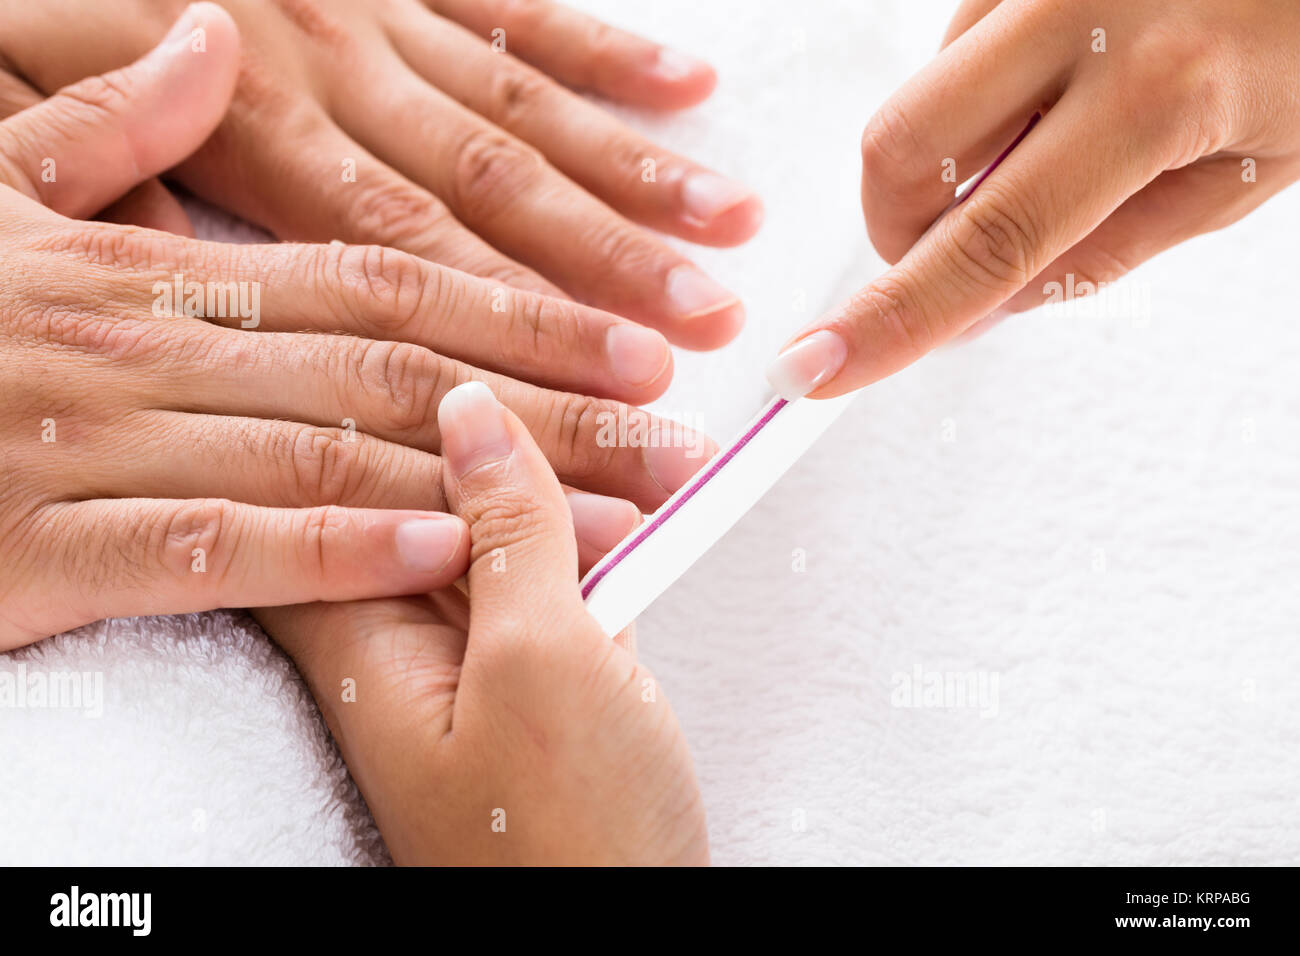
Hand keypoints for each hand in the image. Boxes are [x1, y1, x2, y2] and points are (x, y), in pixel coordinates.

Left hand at [0, 0, 762, 349]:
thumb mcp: (14, 108)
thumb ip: (116, 188)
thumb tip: (209, 268)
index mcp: (255, 120)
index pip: (407, 253)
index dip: (508, 327)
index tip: (595, 390)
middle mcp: (343, 68)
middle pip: (495, 194)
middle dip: (607, 270)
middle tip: (704, 335)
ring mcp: (382, 12)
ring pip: (525, 109)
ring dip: (632, 174)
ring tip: (727, 229)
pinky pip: (514, 7)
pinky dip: (602, 51)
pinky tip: (684, 87)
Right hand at [0, 5, 712, 648]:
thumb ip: (113, 125)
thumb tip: (211, 40)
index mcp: (164, 258)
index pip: (392, 271)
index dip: (530, 304)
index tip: (639, 334)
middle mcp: (160, 338)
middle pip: (406, 363)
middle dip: (559, 402)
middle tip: (676, 431)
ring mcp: (109, 438)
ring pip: (342, 447)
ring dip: (497, 486)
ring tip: (619, 512)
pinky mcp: (51, 546)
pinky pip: (220, 538)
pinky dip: (335, 542)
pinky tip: (439, 550)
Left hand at [258, 381, 708, 864]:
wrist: (634, 941)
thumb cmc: (568, 841)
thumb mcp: (541, 661)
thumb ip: (505, 530)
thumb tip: (470, 407)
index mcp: (358, 634)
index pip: (345, 467)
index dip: (408, 387)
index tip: (492, 333)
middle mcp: (397, 641)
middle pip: (430, 485)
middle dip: (521, 430)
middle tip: (614, 381)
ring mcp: (465, 660)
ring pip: (502, 527)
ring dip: (576, 483)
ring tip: (656, 441)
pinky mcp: (528, 679)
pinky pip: (551, 580)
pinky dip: (603, 543)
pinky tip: (652, 510)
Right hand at [765, 0, 1299, 398]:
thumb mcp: (1244, 176)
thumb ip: (1102, 252)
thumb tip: (982, 307)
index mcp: (1160, 85)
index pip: (988, 241)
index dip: (894, 319)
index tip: (819, 367)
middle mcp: (1079, 4)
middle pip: (899, 152)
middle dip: (900, 230)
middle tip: (956, 253)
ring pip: (921, 96)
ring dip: (954, 156)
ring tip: (1060, 137)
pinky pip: (952, 45)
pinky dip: (981, 97)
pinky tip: (1060, 84)